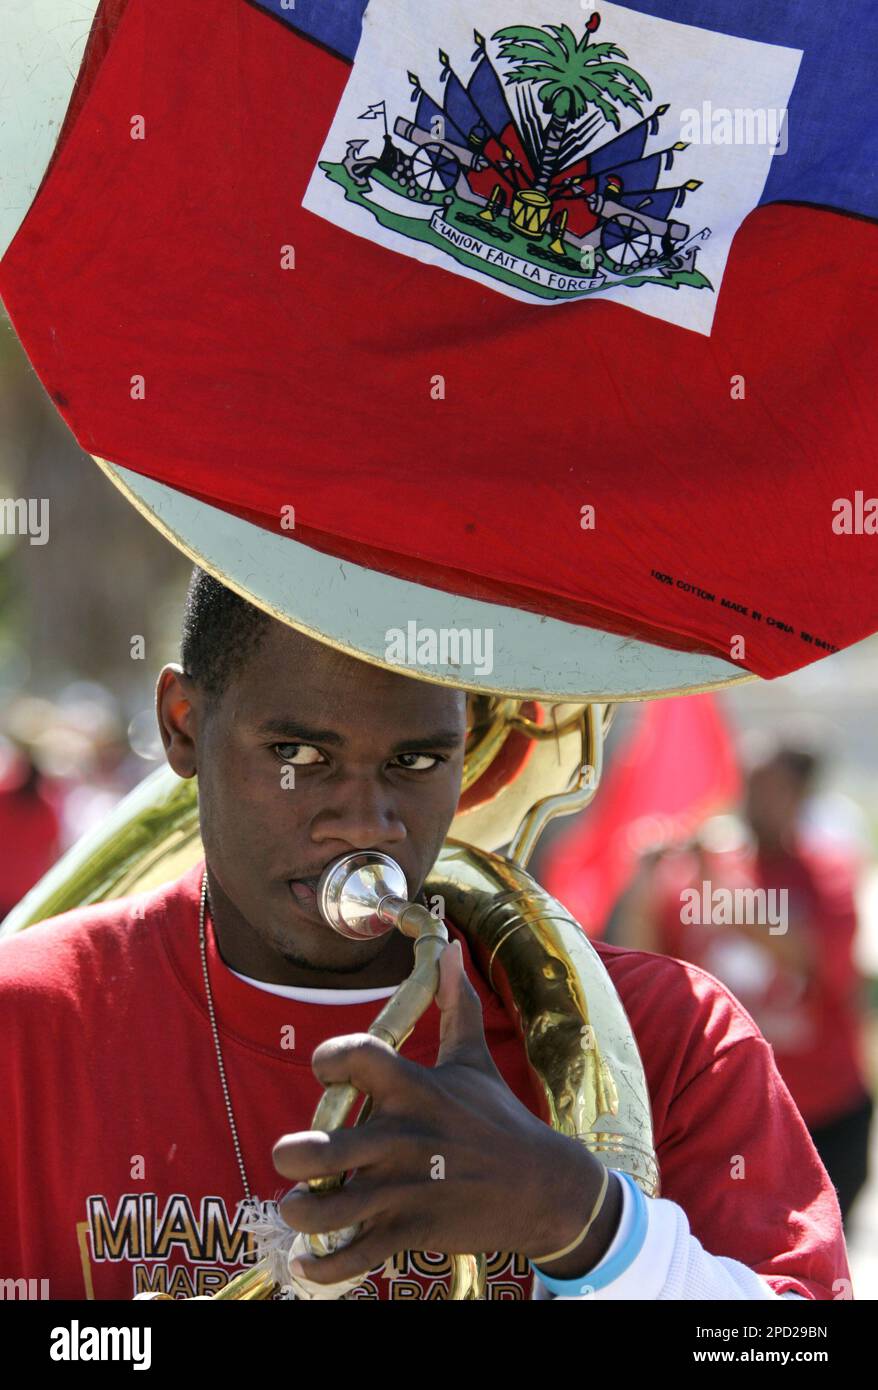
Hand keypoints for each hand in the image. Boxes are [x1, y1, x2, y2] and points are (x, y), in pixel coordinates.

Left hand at [272, 938, 621, 1287]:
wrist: (545, 1188)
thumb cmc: (500, 1119)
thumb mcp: (475, 1059)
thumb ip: (456, 1004)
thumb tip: (450, 948)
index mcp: (415, 1088)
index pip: (354, 1056)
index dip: (328, 1059)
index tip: (327, 1072)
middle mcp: (402, 1138)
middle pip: (321, 1148)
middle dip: (291, 1157)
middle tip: (292, 1157)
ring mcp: (404, 1189)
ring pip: (326, 1209)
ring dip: (300, 1212)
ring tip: (300, 1206)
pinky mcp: (411, 1231)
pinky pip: (351, 1257)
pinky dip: (322, 1267)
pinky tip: (311, 1259)